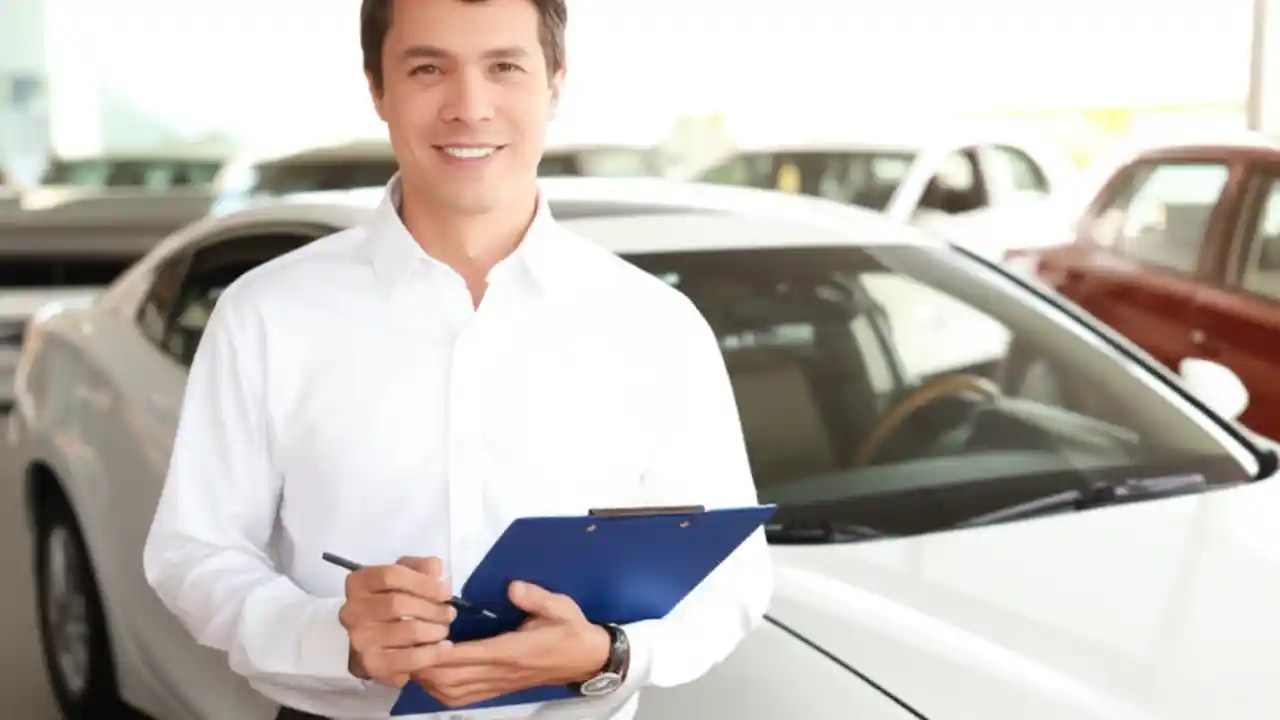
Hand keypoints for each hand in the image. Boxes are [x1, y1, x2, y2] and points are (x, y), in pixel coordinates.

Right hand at [338, 556, 457, 687]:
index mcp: (359, 583)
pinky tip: (444, 648)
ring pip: (408, 630)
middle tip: (449, 614)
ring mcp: (360, 639)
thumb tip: (436, 570)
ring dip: (435, 629)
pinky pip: (409, 658)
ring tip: (444, 629)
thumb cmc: (392, 604)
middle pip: (398, 604)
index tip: (445, 592)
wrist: (374, 645)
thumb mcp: (405, 577)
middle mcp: (352, 611)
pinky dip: (433, 653)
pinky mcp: (372, 664)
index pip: (390, 575)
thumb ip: (421, 568)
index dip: (423, 582)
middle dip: (432, 608)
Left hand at [412, 581, 610, 707]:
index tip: (426, 640)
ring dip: (430, 680)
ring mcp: (498, 684)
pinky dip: (441, 690)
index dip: (447, 652)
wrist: (586, 659)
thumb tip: (512, 587)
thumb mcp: (560, 606)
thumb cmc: (571, 630)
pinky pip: (463, 698)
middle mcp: (502, 671)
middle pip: (455, 678)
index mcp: (515, 650)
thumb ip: (536, 597)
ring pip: (454, 692)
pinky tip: (429, 676)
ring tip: (411, 659)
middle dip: (427, 666)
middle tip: (406, 647)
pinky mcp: (497, 689)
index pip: (474, 655)